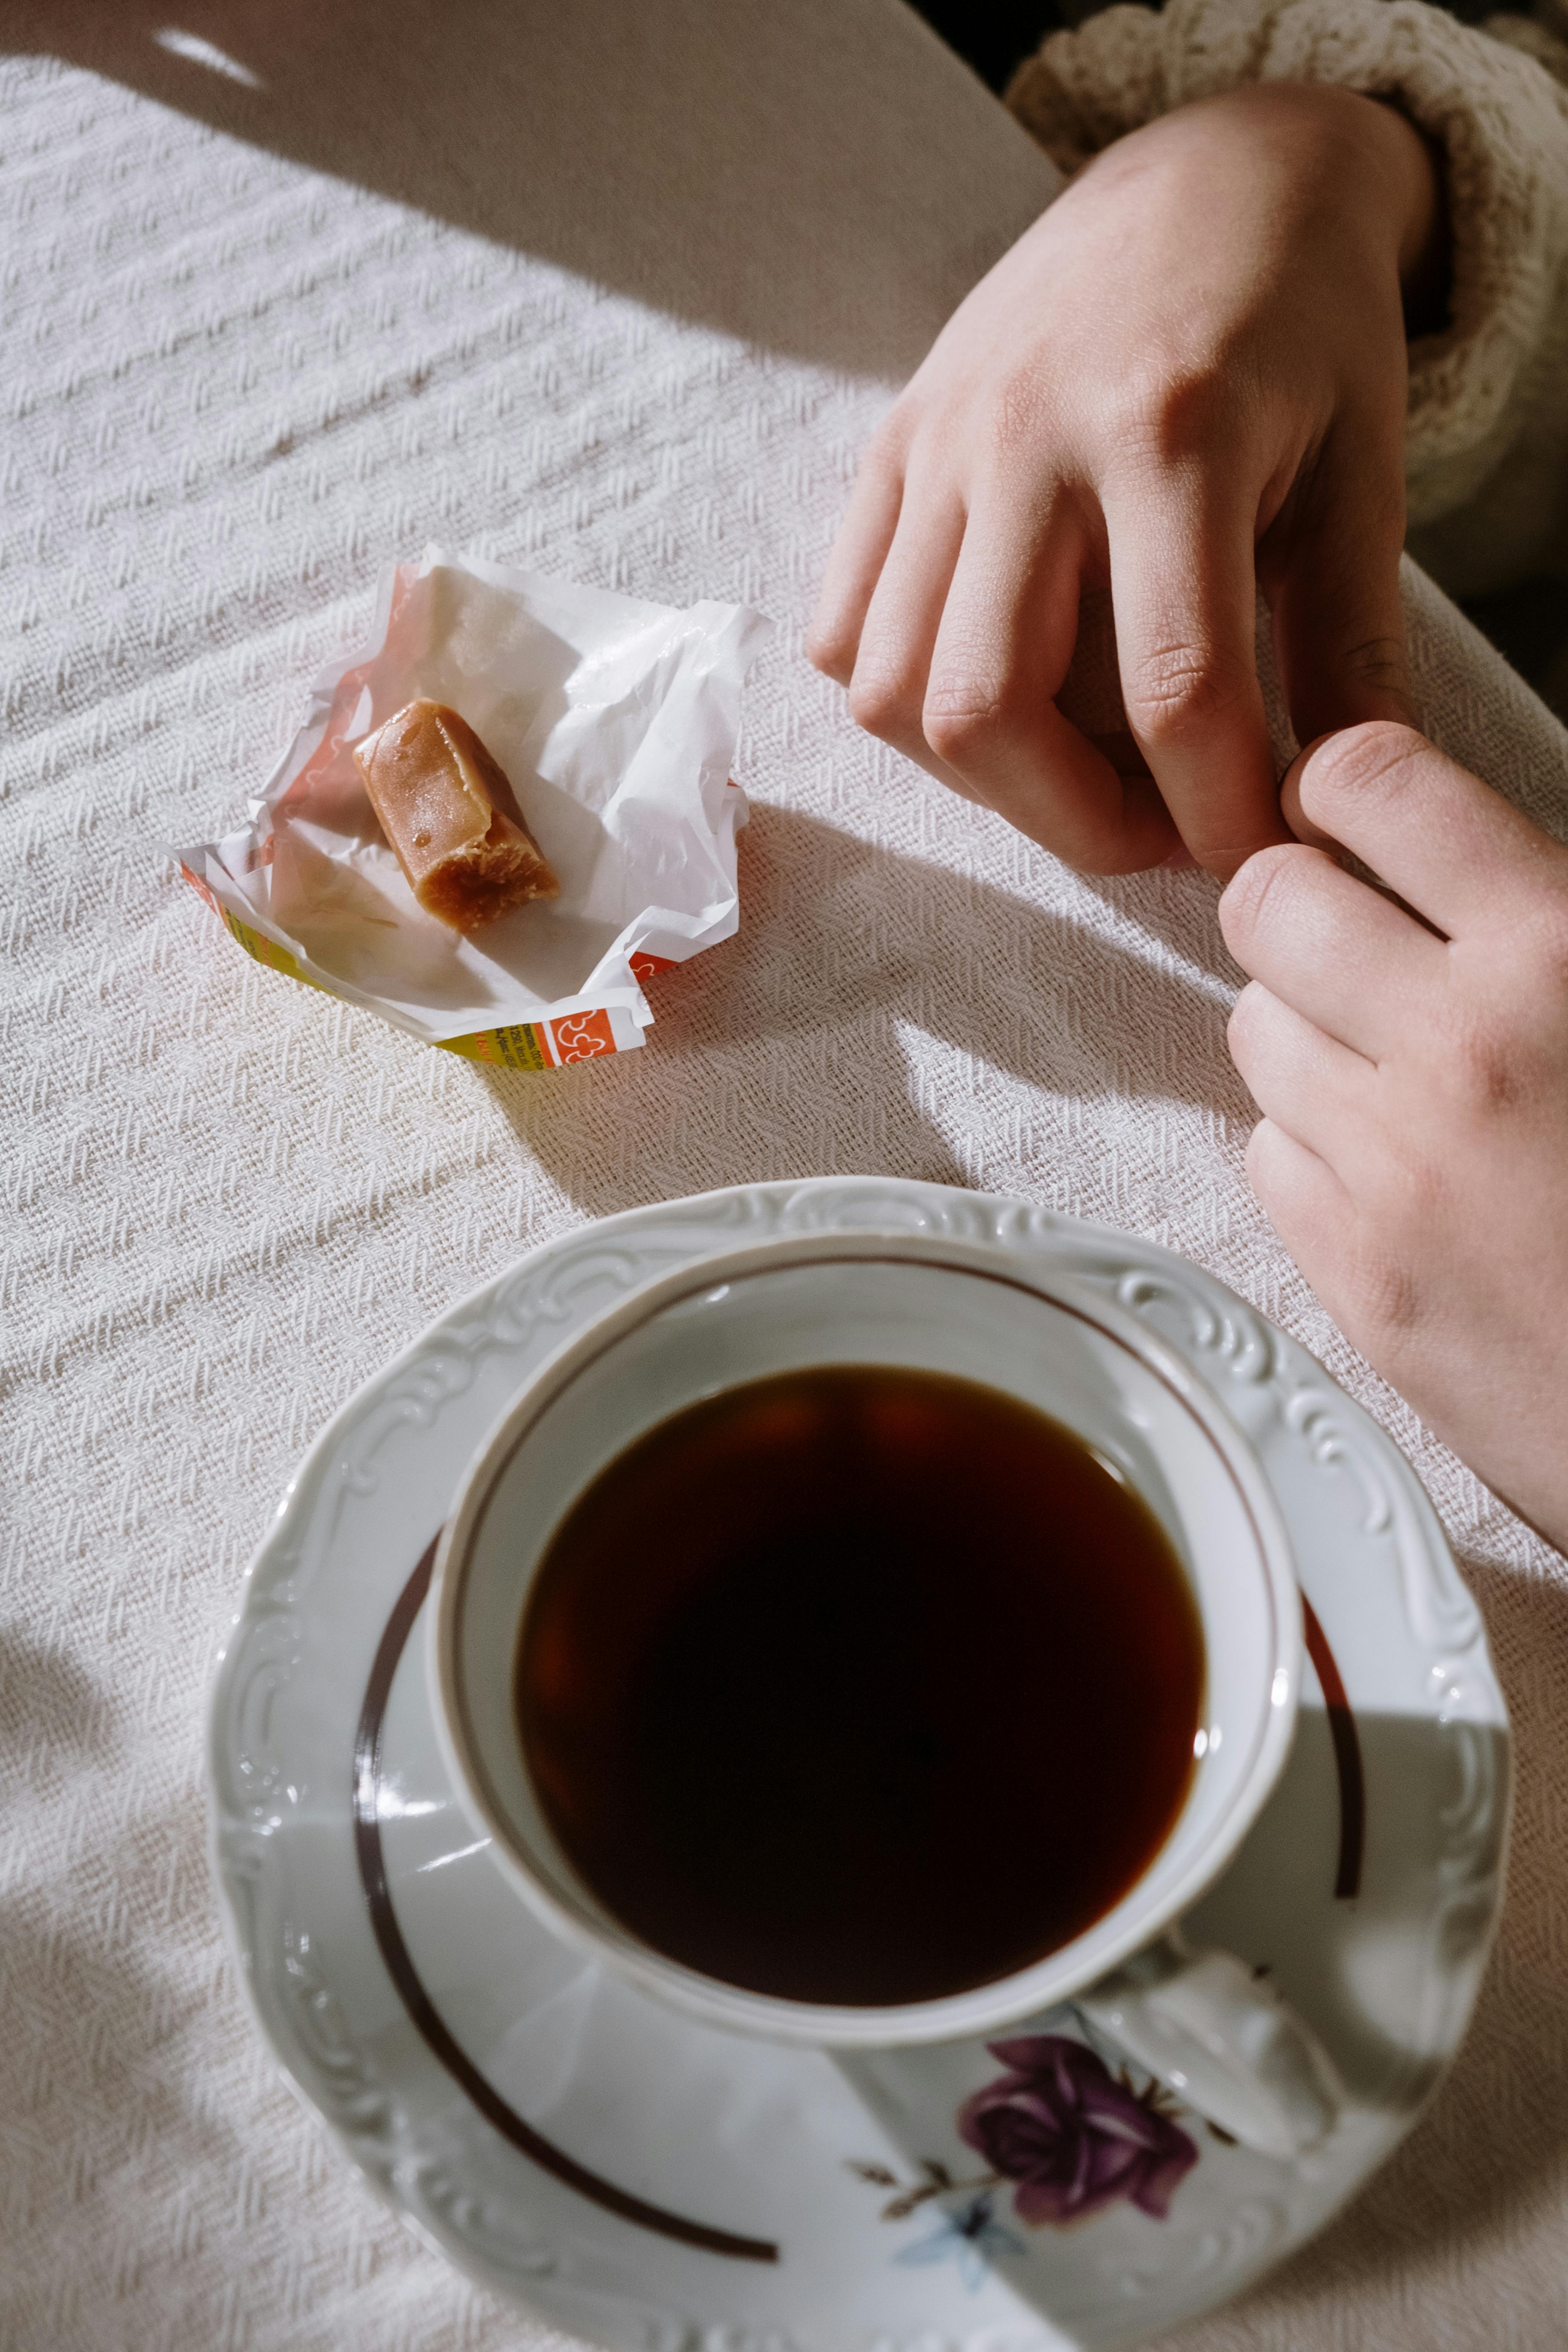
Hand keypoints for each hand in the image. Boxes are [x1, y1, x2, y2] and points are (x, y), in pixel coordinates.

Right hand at [809, 83, 1444, 877]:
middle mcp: (1025, 437)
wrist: (1209, 178)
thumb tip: (1335, 809)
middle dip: (1074, 823)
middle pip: (987, 710)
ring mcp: (936, 443)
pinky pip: (841, 630)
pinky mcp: (887, 449)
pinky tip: (998, 690)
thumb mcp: (1361, 475)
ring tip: (1076, 764)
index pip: (1174, 689)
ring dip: (984, 776)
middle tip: (1155, 830)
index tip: (1253, 857)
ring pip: (891, 690)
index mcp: (1169, 431)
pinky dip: (902, 702)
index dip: (1216, 812)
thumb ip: (1347, 646)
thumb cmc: (1302, 331)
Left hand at [1220, 722, 1567, 1553]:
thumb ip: (1554, 919)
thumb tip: (1463, 856)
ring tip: (1394, 1064)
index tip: (1353, 815)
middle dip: (1300, 908)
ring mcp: (1391, 1165)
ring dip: (1304, 1028)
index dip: (1344, 786)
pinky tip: (1396, 1166)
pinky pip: (1266, 1151)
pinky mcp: (1354, 1268)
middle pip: (1265, 901)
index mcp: (1559, 953)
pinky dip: (1313, 1147)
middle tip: (1358, 943)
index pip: (1374, 782)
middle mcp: (1458, 1045)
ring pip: (1253, 1027)